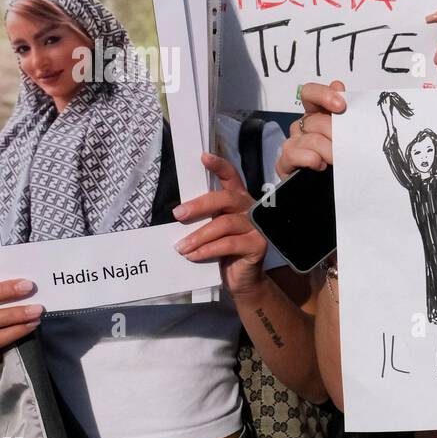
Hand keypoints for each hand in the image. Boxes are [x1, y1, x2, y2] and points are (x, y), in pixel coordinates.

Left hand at [174, 153, 269, 297]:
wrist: (242, 279)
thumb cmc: (224, 252)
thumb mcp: (213, 230)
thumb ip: (205, 218)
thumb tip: (179, 213)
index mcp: (238, 199)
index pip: (231, 177)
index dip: (219, 166)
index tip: (203, 157)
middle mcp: (250, 208)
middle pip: (225, 198)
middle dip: (199, 205)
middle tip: (178, 214)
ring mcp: (257, 226)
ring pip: (224, 224)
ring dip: (198, 236)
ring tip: (181, 247)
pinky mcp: (258, 244)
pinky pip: (229, 244)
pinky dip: (208, 250)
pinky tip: (193, 256)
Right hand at [278, 80, 345, 176]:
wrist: (340, 194)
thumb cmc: (347, 163)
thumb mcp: (352, 136)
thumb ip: (345, 111)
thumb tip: (338, 84)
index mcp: (317, 116)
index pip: (309, 94)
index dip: (323, 95)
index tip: (341, 107)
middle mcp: (302, 127)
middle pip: (314, 120)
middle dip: (336, 134)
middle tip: (349, 147)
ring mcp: (292, 145)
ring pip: (308, 139)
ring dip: (328, 150)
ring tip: (338, 161)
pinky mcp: (284, 164)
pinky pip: (292, 154)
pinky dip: (309, 159)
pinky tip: (320, 165)